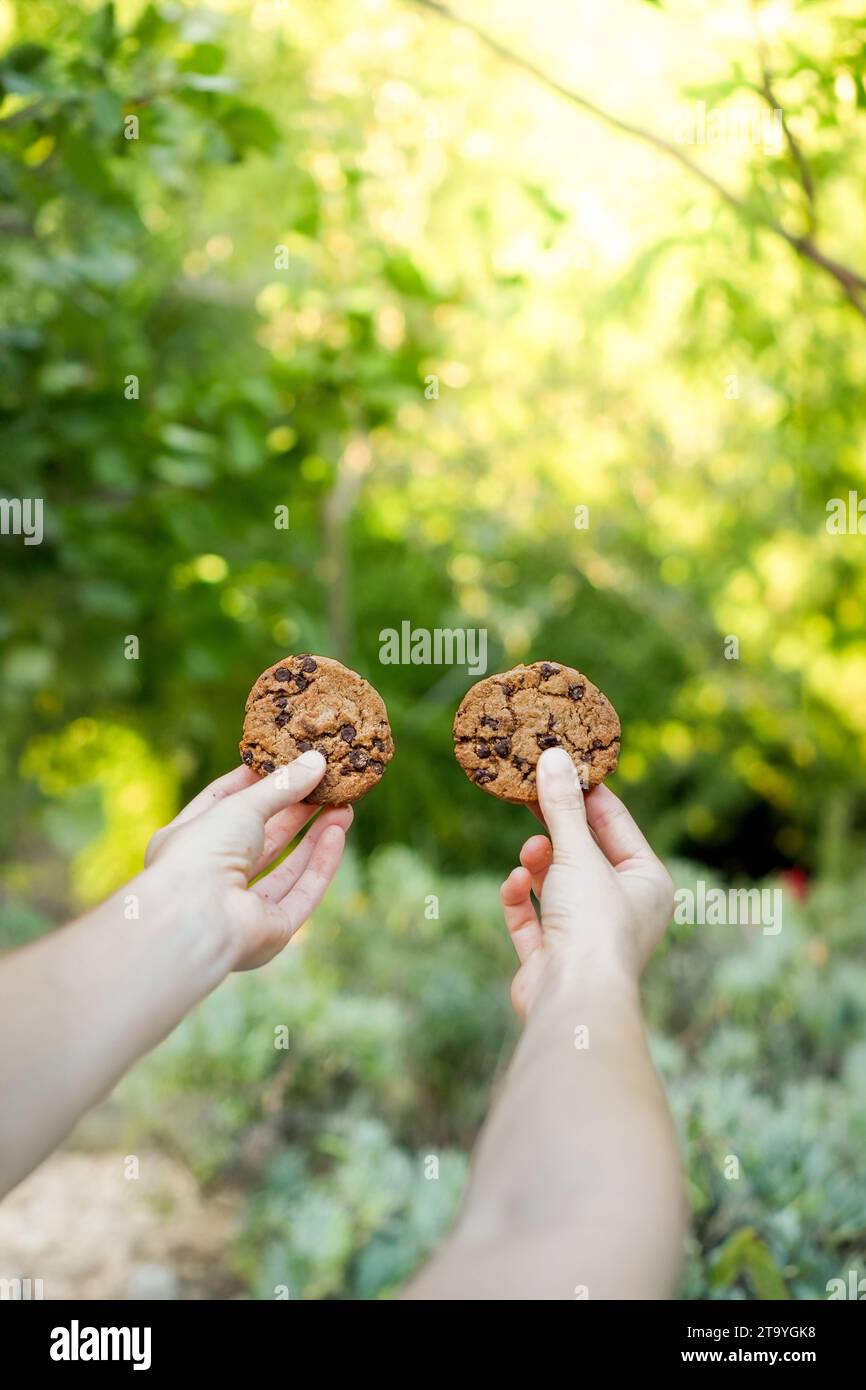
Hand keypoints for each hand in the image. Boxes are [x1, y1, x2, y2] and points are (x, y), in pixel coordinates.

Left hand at [145, 751, 350, 970]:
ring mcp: (243, 907)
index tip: (285, 761)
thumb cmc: (201, 854)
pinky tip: (338, 834)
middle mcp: (213, 876)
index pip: (223, 804)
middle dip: (296, 810)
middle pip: (262, 838)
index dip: (254, 782)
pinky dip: (320, 865)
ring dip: (315, 836)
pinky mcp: (271, 930)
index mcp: (189, 843)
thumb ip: (281, 785)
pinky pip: (301, 894)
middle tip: (327, 785)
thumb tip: (316, 762)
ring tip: (344, 807)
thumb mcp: (240, 805)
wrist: (197, 919)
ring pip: (287, 867)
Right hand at [499, 747, 672, 1018]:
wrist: (575, 999)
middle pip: (584, 854)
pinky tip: (516, 882)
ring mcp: (585, 936)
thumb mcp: (578, 853)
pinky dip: (521, 896)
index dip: (588, 792)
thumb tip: (553, 757)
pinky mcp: (550, 957)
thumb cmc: (594, 924)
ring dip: (538, 863)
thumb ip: (561, 807)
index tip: (560, 763)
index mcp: (648, 883)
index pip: (617, 824)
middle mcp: (622, 909)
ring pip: (556, 883)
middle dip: (555, 828)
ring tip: (530, 852)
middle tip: (527, 792)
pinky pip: (532, 916)